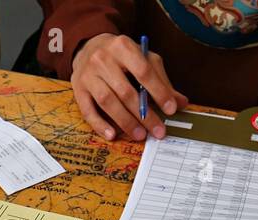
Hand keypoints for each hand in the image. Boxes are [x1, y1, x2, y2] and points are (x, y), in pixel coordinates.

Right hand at [70, 33, 187, 141]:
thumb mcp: (143, 59)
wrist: (88, 47)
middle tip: (157, 131)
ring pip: (107, 102)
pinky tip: (112, 135)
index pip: (144, 72)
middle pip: (125, 91)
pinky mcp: (77, 89)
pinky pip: (88, 111)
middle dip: (144, 114)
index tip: (171, 110)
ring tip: (139, 135)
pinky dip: (100, 125)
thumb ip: (161, 80)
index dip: (159, 92)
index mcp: (123, 46)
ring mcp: (88, 74)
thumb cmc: (121, 56)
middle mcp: (103, 58)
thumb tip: (180, 103)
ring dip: (125, 121)